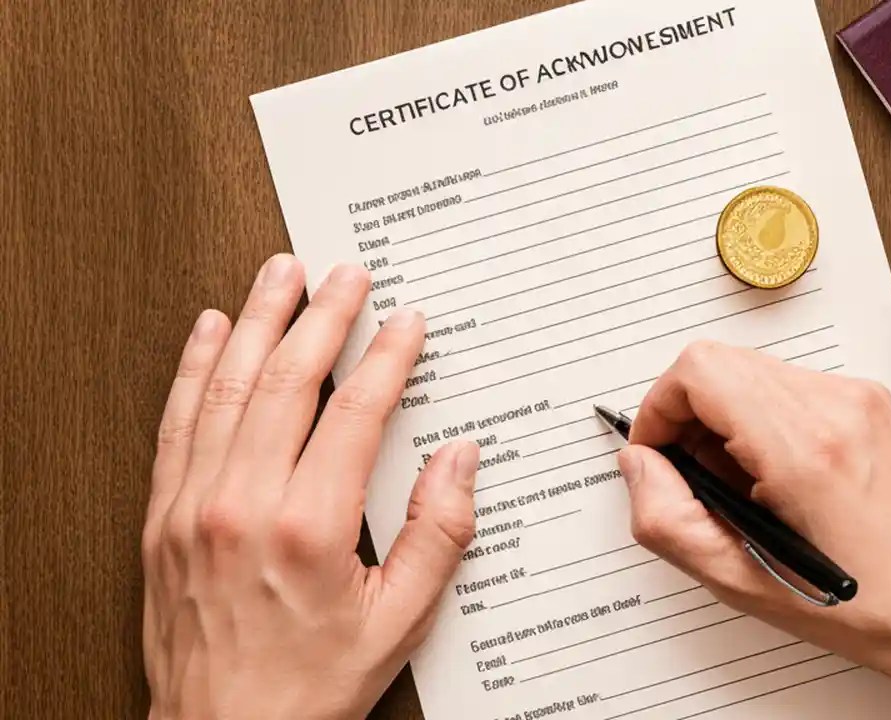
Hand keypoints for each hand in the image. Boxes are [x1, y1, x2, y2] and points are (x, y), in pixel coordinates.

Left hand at [142, 255, 477, 719]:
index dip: (386, 358)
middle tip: (345, 275)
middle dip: (322, 317)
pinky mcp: (162, 519)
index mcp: (308, 528)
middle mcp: (242, 506)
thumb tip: (460, 462)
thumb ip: (437, 536)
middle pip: (286, 382)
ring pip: (226, 388)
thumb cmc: (308, 687)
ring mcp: (192, 508)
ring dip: (256, 322)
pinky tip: (209, 333)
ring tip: (279, 275)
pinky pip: (176, 424)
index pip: (353, 413)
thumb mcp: (399, 624)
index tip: (405, 322)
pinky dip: (192, 370)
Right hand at [619, 341, 890, 718]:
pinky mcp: (871, 400)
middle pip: (721, 362)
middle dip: (690, 416)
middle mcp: (837, 407)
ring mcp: (859, 398)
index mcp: (804, 449)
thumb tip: (642, 464)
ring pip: (753, 370)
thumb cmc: (870, 605)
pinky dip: (764, 419)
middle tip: (703, 480)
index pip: (700, 370)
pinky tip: (778, 477)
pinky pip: (790, 385)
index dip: (659, 408)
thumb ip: (670, 520)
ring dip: (727, 418)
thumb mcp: (745, 583)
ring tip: (745, 487)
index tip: (659, 451)